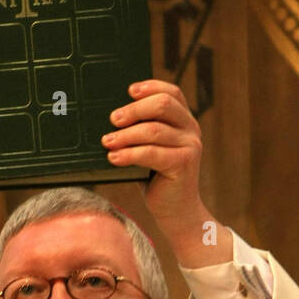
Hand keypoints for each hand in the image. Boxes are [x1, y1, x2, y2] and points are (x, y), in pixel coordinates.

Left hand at [101, 78, 229, 264]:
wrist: (177, 212)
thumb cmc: (157, 179)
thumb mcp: (150, 149)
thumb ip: (141, 131)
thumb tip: (111, 119)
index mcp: (184, 121)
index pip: (171, 92)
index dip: (150, 86)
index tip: (129, 90)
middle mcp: (191, 129)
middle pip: (162, 105)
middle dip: (133, 110)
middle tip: (112, 120)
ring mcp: (190, 146)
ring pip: (153, 130)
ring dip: (125, 135)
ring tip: (107, 142)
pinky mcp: (184, 163)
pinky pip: (151, 153)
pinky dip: (129, 154)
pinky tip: (114, 158)